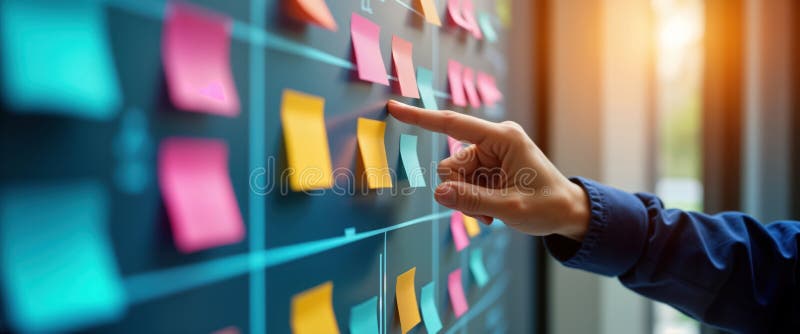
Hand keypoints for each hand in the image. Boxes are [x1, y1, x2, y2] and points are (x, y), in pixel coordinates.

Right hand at [388, 100, 590, 240]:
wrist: (568, 213)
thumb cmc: (547, 206)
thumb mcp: (509, 207)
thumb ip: (472, 200)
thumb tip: (438, 193)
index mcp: (503, 138)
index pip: (454, 125)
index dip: (421, 118)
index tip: (394, 107)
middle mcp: (494, 140)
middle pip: (450, 165)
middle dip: (460, 191)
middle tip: (484, 211)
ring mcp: (490, 154)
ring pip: (454, 178)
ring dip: (468, 200)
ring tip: (492, 212)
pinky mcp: (488, 167)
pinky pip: (463, 184)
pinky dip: (472, 201)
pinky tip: (492, 211)